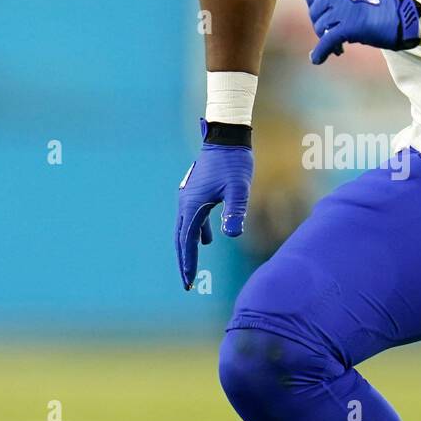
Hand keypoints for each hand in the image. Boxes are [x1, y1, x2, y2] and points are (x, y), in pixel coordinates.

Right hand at [175, 119, 253, 289]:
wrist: (226, 138)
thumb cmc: (234, 163)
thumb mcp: (239, 189)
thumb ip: (235, 211)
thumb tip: (232, 235)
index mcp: (193, 205)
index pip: (187, 241)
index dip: (188, 263)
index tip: (188, 282)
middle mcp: (186, 203)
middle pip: (181, 239)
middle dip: (184, 261)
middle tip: (187, 283)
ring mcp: (189, 197)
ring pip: (185, 229)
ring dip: (188, 248)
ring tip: (192, 267)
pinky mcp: (196, 193)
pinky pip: (193, 219)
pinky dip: (197, 232)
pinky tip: (206, 240)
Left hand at [290, 0, 420, 63]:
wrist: (404, 19)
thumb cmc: (375, 4)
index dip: (318, 10)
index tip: (330, 18)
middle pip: (315, 11)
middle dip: (321, 25)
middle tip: (334, 34)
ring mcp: (345, 7)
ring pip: (320, 27)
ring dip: (326, 39)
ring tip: (338, 45)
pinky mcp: (351, 26)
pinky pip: (326, 41)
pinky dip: (320, 52)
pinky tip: (318, 59)